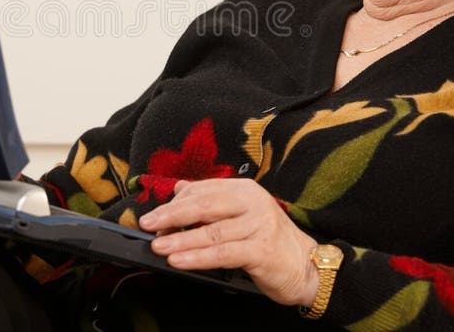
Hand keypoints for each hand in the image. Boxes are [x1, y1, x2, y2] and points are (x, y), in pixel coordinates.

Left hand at [138, 178, 318, 306]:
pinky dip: (197, 258)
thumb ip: (211, 201)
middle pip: (203, 205)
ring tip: (158, 246)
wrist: (305, 266)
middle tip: (148, 224)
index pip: (202, 190)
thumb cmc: (269, 241)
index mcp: (245, 190)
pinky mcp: (261, 249)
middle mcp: (253, 202)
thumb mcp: (240, 215)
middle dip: (171, 215)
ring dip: (180, 240)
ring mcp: (258, 225)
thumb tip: (179, 188)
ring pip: (210, 231)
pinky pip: (222, 253)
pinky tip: (179, 261)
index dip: (175, 203)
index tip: (155, 215)